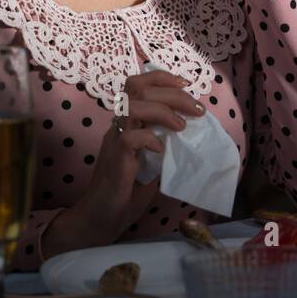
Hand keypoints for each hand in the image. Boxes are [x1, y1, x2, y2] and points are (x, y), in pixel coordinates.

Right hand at [43, 70, 204, 253]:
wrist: (99, 219)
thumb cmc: (126, 192)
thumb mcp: (152, 162)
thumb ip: (164, 143)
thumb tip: (192, 131)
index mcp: (127, 123)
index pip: (137, 83)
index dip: (161, 77)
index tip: (185, 85)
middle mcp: (118, 126)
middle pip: (138, 88)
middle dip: (173, 93)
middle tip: (197, 109)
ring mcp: (114, 141)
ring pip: (133, 106)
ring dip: (163, 111)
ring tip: (182, 127)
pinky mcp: (114, 159)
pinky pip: (130, 138)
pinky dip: (149, 138)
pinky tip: (161, 150)